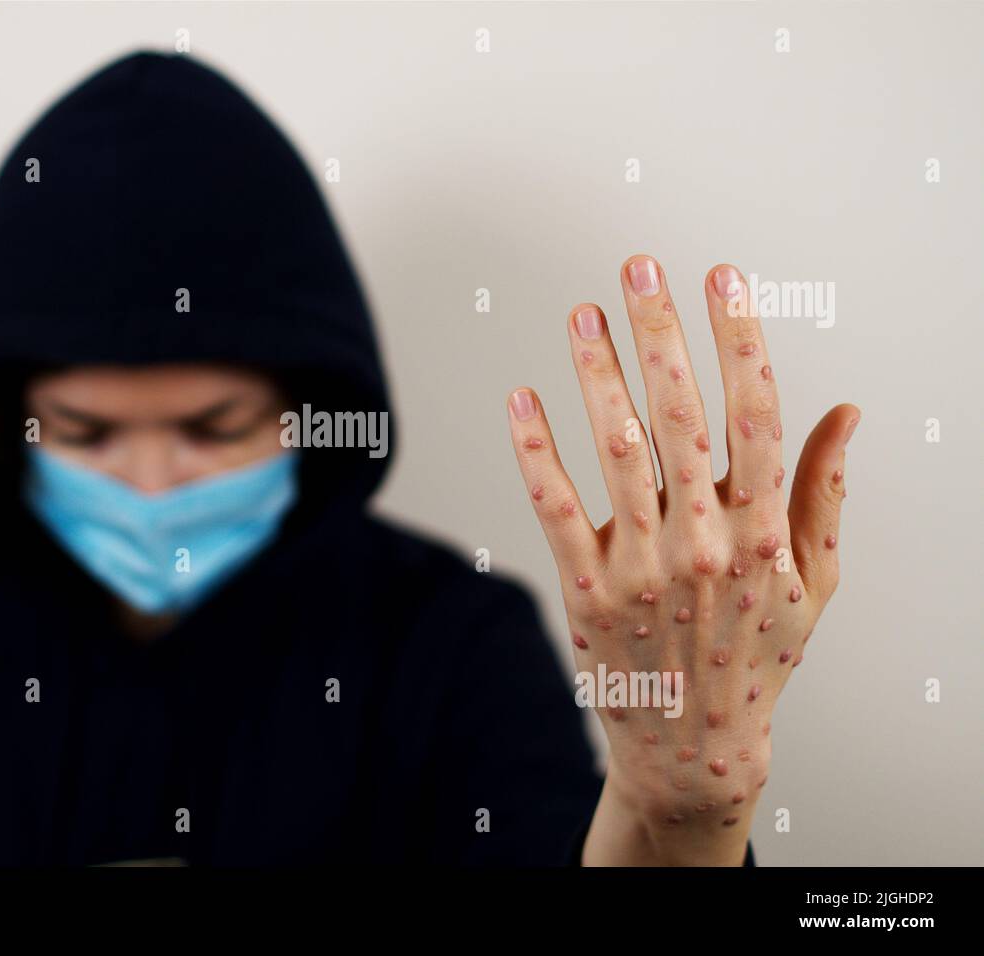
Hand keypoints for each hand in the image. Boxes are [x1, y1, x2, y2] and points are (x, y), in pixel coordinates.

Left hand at [505, 255, 858, 864]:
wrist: (695, 745)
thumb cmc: (757, 656)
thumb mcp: (813, 583)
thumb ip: (824, 493)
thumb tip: (843, 412)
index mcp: (764, 531)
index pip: (754, 414)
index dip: (737, 339)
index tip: (722, 278)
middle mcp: (705, 542)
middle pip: (681, 415)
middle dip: (659, 333)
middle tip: (637, 268)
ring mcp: (643, 567)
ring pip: (616, 450)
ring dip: (596, 375)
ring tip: (581, 316)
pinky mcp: (587, 589)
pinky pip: (554, 506)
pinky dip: (536, 450)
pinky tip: (522, 398)